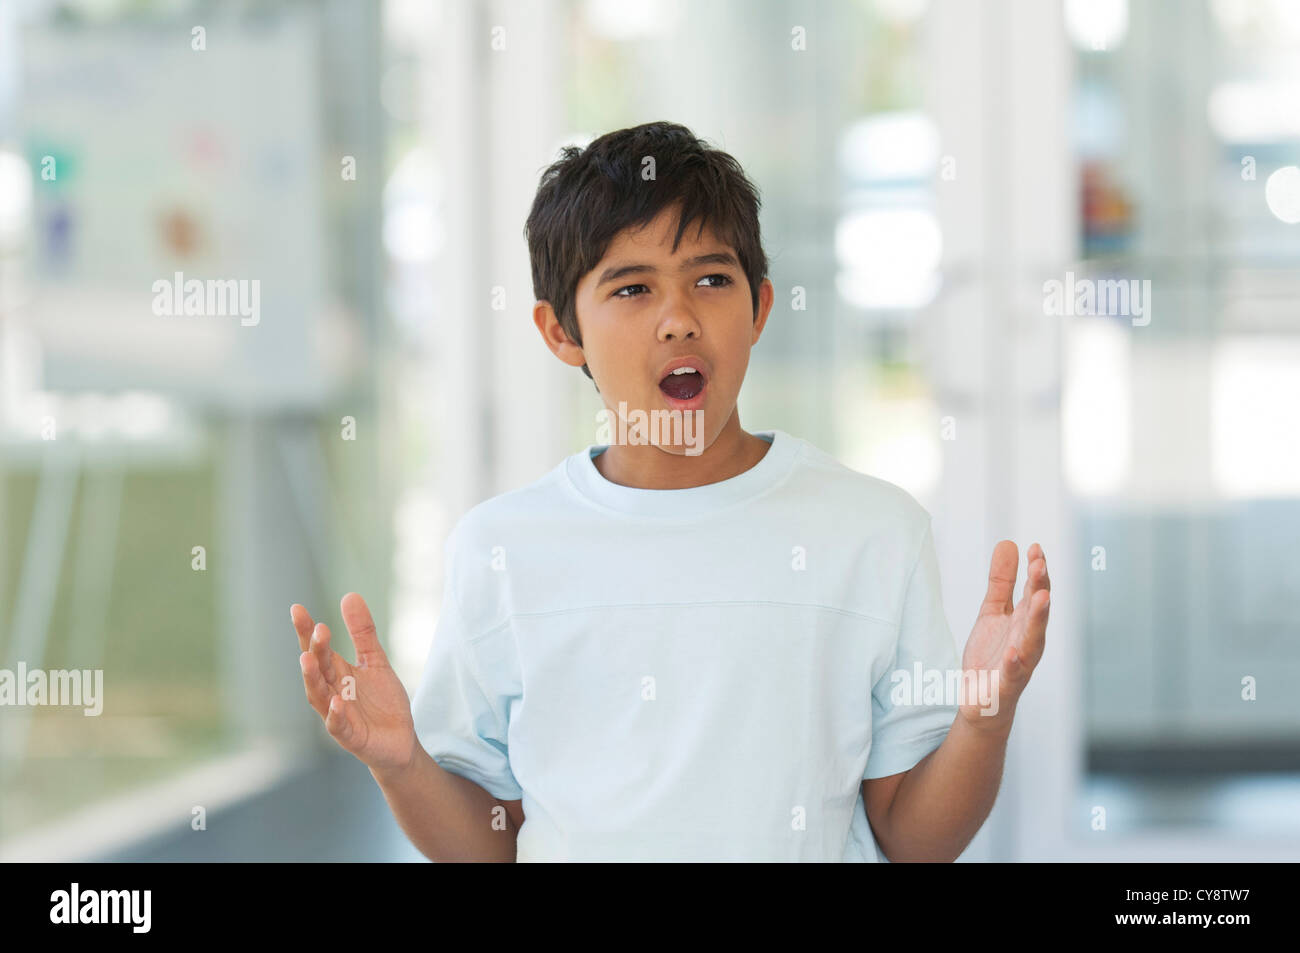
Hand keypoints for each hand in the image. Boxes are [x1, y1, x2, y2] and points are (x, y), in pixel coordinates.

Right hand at [292, 593, 416, 774]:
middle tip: (317, 628)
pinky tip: (336, 702)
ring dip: (312, 679)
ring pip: (318, 697)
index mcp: (335, 673)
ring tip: (308, 659)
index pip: (317, 649)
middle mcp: (331, 692)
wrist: (400, 740)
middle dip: (313, 650)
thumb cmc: (382, 702)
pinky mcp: (350, 736)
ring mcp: (338, 715)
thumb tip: (349, 595)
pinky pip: (338, 726)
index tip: (297, 608)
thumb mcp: (375, 660)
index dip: (306, 631)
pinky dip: (335, 715)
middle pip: (316, 669)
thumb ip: (362, 632)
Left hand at [958, 541, 1049, 732]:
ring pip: (1033, 640)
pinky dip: (1014, 663)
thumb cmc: (993, 655)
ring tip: (1040, 597)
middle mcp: (1028, 640)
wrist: (983, 700)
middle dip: (1040, 588)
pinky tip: (1012, 652)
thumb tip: (1009, 543)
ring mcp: (1020, 662)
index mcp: (1025, 621)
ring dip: (1038, 619)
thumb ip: (1001, 581)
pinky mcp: (1006, 684)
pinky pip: (1013, 673)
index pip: (1035, 591)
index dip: (1036, 571)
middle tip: (1040, 565)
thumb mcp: (992, 611)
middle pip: (1038, 611)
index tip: (1035, 548)